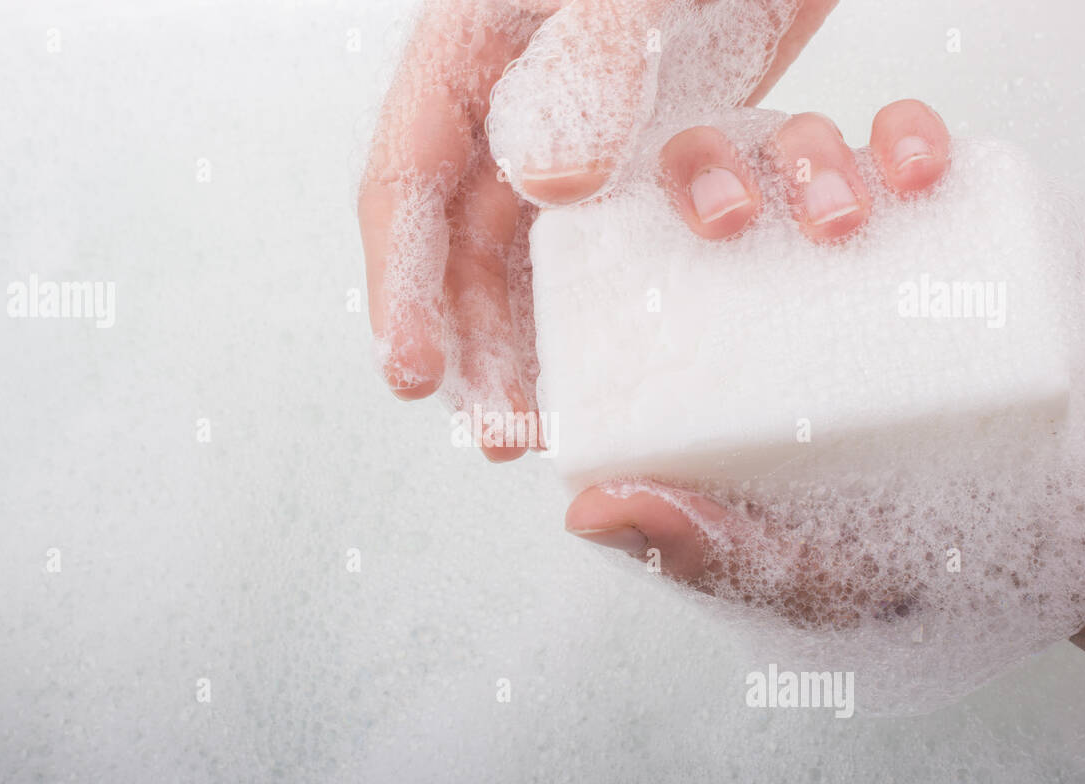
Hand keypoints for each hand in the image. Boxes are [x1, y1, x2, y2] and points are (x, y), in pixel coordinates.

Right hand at [358, 0, 837, 458]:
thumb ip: (593, 63)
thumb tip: (552, 188)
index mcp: (476, 49)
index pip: (408, 184)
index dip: (403, 288)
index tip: (411, 375)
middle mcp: (526, 100)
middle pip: (477, 247)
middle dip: (487, 347)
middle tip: (507, 434)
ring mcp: (602, 129)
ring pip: (559, 258)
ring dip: (568, 338)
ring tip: (572, 419)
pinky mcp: (671, 141)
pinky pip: (657, 232)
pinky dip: (679, 273)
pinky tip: (681, 326)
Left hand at [563, 100, 1084, 692]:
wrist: (1021, 531)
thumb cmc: (876, 549)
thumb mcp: (779, 567)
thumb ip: (693, 551)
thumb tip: (586, 511)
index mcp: (689, 343)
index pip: (619, 256)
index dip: (601, 225)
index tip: (624, 240)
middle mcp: (749, 275)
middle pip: (696, 176)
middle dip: (703, 170)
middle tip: (732, 221)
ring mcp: (833, 243)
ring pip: (794, 145)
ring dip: (807, 154)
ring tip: (844, 215)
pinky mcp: (918, 221)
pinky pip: (904, 146)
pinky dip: (909, 138)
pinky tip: (919, 172)